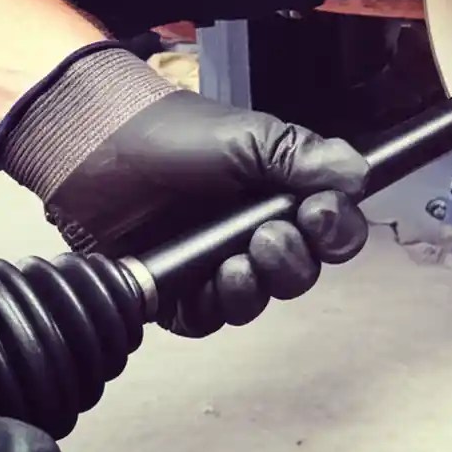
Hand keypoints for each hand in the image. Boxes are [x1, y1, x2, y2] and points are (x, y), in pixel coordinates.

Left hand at [0, 45, 370, 336]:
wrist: (93, 147)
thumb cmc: (171, 133)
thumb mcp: (246, 136)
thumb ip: (303, 155)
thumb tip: (358, 172)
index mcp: (279, 194)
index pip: (332, 229)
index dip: (334, 230)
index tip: (317, 215)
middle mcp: (253, 232)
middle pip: (301, 273)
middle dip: (292, 260)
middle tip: (267, 235)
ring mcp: (215, 264)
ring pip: (260, 300)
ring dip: (256, 287)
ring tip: (234, 263)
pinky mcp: (177, 291)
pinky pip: (210, 318)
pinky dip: (214, 305)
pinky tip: (206, 280)